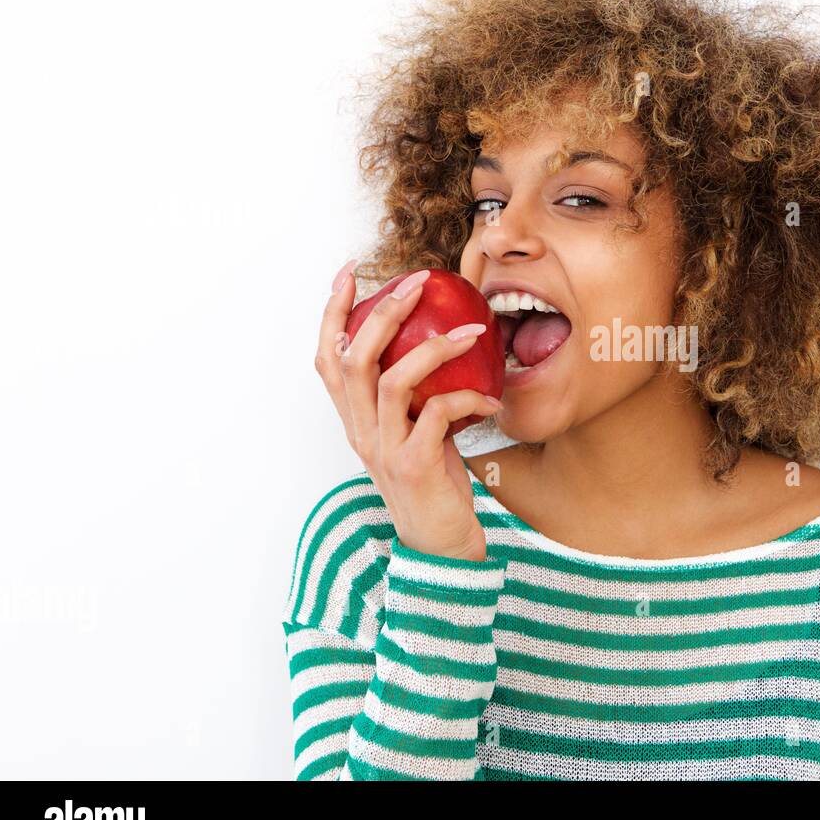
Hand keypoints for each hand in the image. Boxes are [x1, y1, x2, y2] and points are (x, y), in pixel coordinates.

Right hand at [315, 262, 501, 560]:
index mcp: (355, 420)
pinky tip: (491, 398)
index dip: (333, 313)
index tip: (351, 273)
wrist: (440, 546)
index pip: (328, 357)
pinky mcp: (414, 465)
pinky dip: (467, 397)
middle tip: (415, 283)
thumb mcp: (416, 432)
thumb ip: (415, 397)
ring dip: (433, 348)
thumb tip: (442, 344)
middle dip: (382, 312)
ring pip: (392, 381)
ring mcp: (384, 449)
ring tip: (471, 331)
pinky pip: (437, 415)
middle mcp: (361, 432)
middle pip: (354, 359)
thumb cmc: (433, 484)